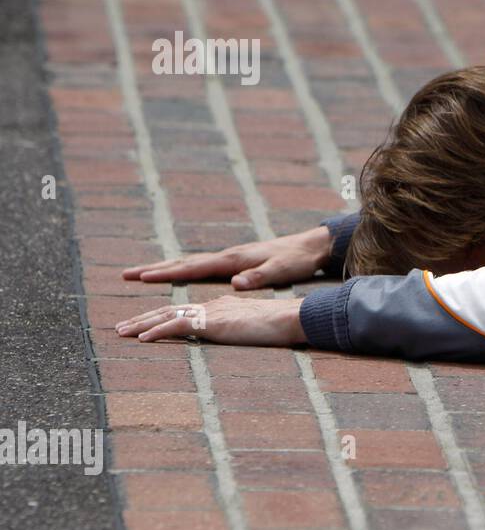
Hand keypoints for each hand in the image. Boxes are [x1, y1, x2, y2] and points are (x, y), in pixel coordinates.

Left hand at [116, 296, 307, 345]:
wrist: (294, 318)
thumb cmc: (282, 324)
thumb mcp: (254, 326)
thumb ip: (238, 327)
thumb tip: (230, 331)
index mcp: (221, 306)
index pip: (184, 311)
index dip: (161, 318)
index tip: (143, 326)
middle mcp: (212, 305)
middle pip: (170, 311)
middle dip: (142, 319)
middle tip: (120, 328)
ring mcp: (212, 313)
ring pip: (168, 317)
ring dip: (142, 324)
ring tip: (121, 332)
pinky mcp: (214, 323)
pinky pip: (179, 327)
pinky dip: (158, 332)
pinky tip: (142, 340)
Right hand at [122, 226, 333, 289]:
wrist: (312, 244)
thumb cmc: (297, 260)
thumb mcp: (280, 271)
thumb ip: (258, 277)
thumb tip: (236, 284)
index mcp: (233, 259)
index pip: (193, 267)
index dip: (167, 273)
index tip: (141, 276)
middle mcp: (228, 255)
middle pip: (184, 262)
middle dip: (156, 269)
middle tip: (126, 274)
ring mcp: (232, 256)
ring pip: (191, 262)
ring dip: (167, 267)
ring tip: (144, 273)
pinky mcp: (238, 260)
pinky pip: (203, 265)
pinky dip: (185, 268)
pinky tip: (181, 272)